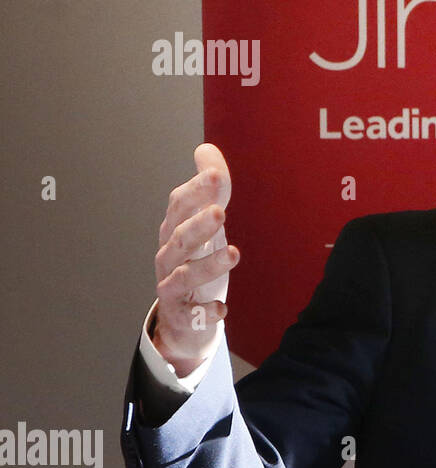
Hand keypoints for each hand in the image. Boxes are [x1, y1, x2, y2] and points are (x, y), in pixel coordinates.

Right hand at [152, 143, 239, 376]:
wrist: (181, 319)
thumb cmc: (193, 262)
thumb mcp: (202, 224)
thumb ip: (209, 189)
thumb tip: (207, 148)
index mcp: (174, 231)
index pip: (180, 207)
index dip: (196, 191)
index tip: (216, 175)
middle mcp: (169, 258)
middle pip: (179, 239)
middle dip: (197, 225)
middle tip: (219, 212)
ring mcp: (173, 287)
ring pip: (185, 275)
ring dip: (208, 265)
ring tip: (234, 254)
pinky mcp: (184, 316)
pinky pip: (193, 315)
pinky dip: (205, 312)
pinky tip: (222, 309)